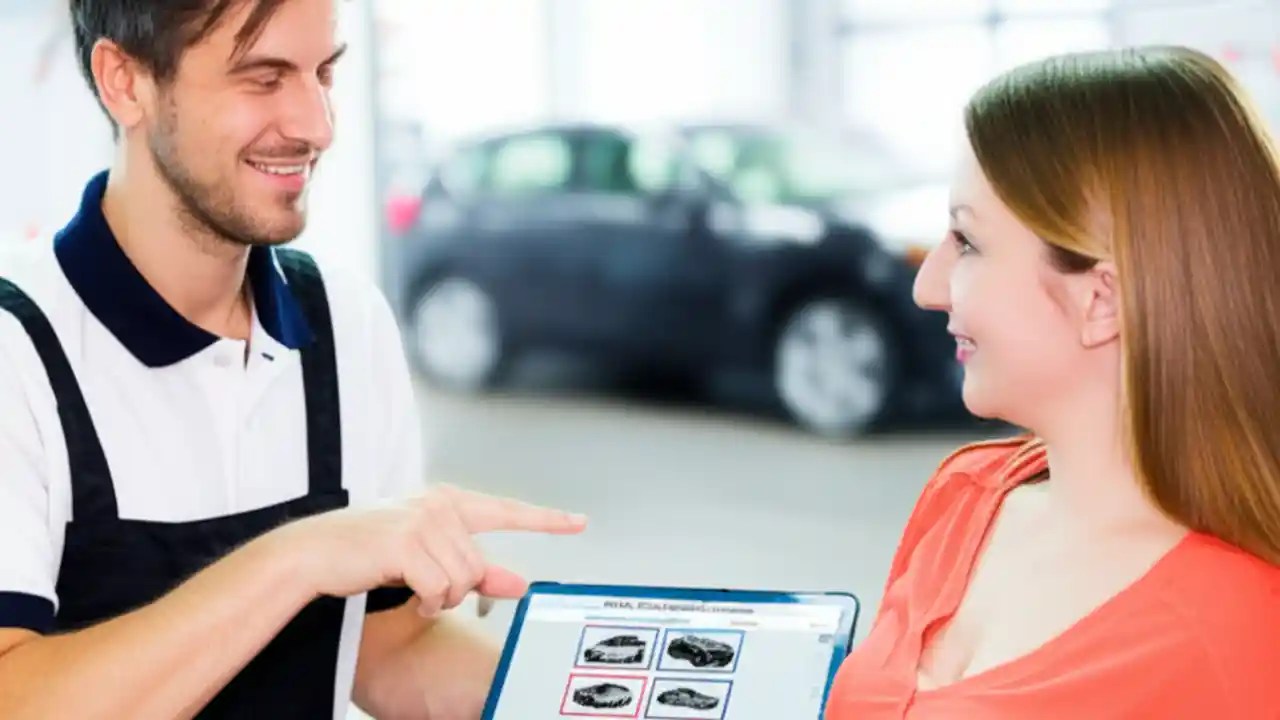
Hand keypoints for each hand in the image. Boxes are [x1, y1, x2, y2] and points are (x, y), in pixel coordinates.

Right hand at [273, 485, 585, 615]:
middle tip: (424, 587)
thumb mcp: (427, 557)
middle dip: (457, 589)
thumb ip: (475, 570)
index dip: (546, 519)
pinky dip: (426, 602)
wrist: (314, 553)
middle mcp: (439, 505)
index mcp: (447, 501)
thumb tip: (520, 584)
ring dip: (439, 597)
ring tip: (410, 586)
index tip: (579, 522)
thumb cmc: (369, 554)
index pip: (506, 510)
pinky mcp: (405, 541)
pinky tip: (404, 592)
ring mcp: (422, 520)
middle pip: (479, 566)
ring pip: (463, 580)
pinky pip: (440, 589)